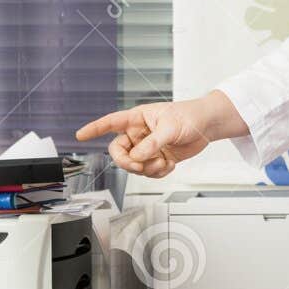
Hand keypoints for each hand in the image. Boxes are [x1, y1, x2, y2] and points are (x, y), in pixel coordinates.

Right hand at [74, 91, 246, 177]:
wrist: (207, 126)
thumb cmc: (189, 116)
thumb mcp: (170, 128)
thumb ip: (152, 143)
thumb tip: (137, 157)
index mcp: (137, 119)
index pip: (111, 123)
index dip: (94, 129)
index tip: (80, 135)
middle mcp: (139, 134)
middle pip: (119, 152)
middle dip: (128, 162)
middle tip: (139, 166)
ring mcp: (148, 147)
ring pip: (135, 165)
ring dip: (147, 168)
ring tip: (163, 161)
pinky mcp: (158, 158)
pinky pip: (149, 172)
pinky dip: (158, 172)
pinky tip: (169, 164)